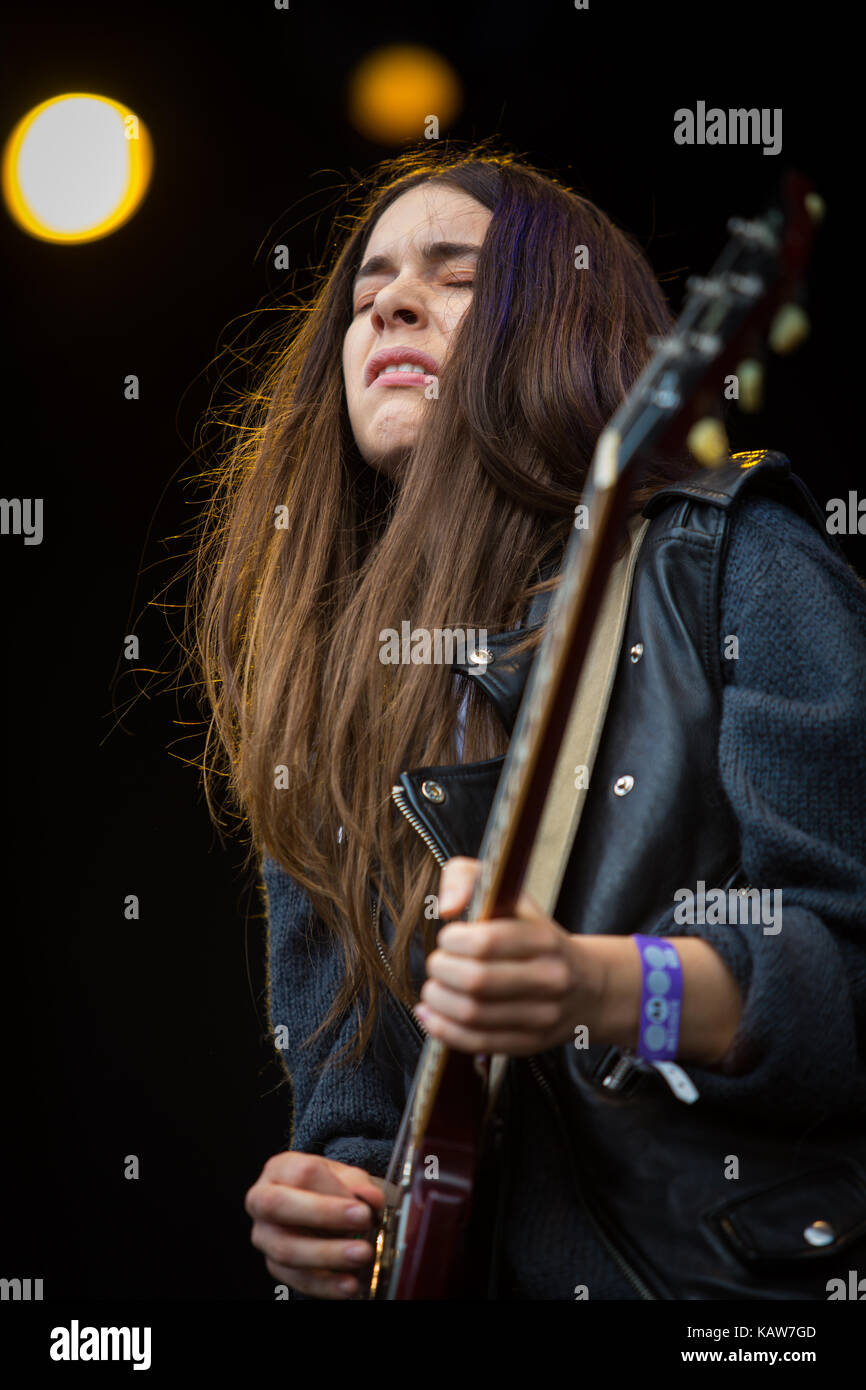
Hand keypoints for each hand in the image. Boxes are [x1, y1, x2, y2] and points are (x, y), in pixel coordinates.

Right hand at [245, 1151, 384, 1299]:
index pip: (301, 1174)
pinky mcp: (273, 1265)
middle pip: (279, 1205)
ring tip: (361, 1256)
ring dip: (327, 1255)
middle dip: (323, 1215)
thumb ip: (359, 1185)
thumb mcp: (347, 1177)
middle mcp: (262, 1200)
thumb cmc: (330, 1187)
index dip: (333, 1191)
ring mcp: (264, 1235)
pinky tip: (348, 1284)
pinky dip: (325, 1285)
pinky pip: (294, 1278)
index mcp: (280, 1169)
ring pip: (285, 1248)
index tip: (363, 1207)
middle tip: (362, 1223)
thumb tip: (371, 1199)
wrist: (320, 1207)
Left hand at [415, 856, 605, 1055]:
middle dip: (441, 971)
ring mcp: (543, 1015)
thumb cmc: (536, 936)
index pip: (487, 941)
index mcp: (544, 938)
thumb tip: (446, 907)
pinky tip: (432, 1015)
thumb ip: (468, 878)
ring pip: (473, 1015)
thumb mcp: (513, 896)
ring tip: (434, 989)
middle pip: (476, 981)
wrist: (590, 986)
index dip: (453, 940)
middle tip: (437, 964)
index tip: (448, 938)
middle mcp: (549, 978)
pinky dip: (445, 1030)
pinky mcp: (531, 1043)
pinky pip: (478, 1042)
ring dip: (438, 1001)